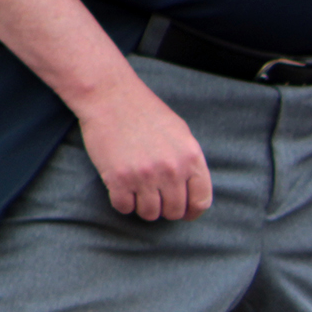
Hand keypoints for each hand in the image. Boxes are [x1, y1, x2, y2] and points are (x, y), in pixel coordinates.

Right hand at [74, 82, 211, 220]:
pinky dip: (122, 203)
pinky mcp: (119, 179)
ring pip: (149, 214)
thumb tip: (192, 190)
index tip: (184, 213)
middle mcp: (172, 170)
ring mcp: (145, 176)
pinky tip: (121, 190)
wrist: (110, 96)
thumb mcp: (181, 134)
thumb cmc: (146, 112)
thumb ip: (189, 162)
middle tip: (155, 199)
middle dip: (165, 210)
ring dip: (143, 208)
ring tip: (137, 193)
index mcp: (191, 159)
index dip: (192, 212)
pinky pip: (124, 207)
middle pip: (174, 211)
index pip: (201, 201)